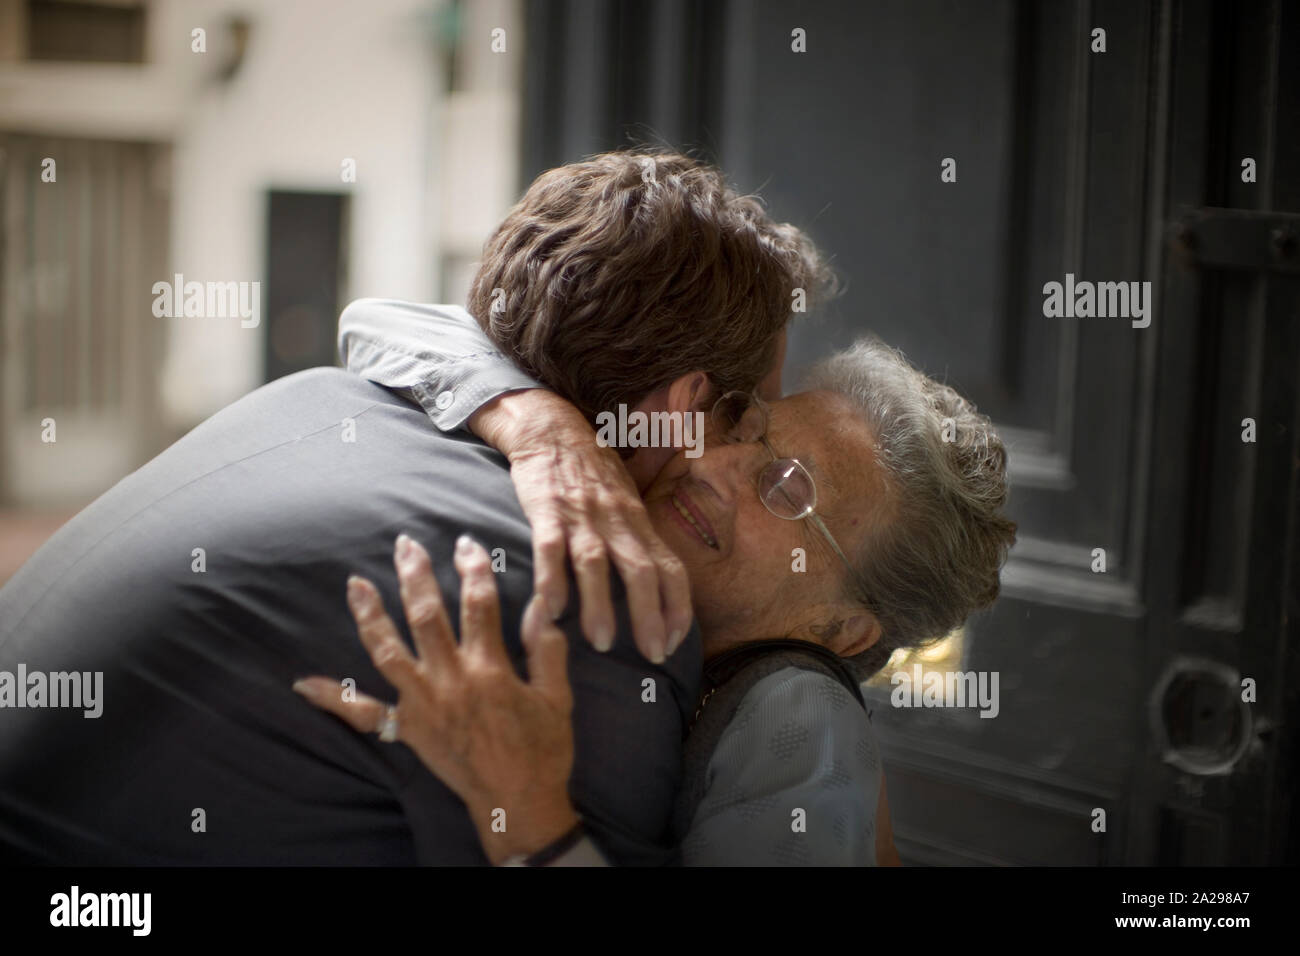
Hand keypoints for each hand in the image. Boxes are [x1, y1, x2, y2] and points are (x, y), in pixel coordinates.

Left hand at [294, 533, 578, 864]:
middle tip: (406, 544)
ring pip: (387, 652)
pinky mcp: (408, 729)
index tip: (465, 543)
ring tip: (356, 583)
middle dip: (416, 576)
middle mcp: (450, 680)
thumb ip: (546, 649)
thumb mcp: (556, 697)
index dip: (472, 569)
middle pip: (427, 616)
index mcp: (489, 668)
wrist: (517, 802)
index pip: (478, 604)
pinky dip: (332, 700)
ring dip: (370, 616)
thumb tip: (539, 606)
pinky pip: (364, 714)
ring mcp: (423, 704)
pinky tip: (303, 684)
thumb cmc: (542, 750)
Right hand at [469, 389, 692, 662]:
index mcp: (639, 524)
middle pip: (642, 571)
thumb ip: (637, 543)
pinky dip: (551, 579)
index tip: (673, 644)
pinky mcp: (546, 509)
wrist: (552, 427)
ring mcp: (581, 515)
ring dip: (601, 604)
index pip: (671, 569)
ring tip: (601, 642)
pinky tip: (551, 610)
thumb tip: (653, 592)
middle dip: (650, 617)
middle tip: (652, 656)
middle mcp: (616, 521)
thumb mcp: (625, 505)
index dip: (678, 608)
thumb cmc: (591, 475)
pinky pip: (551, 548)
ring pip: (597, 563)